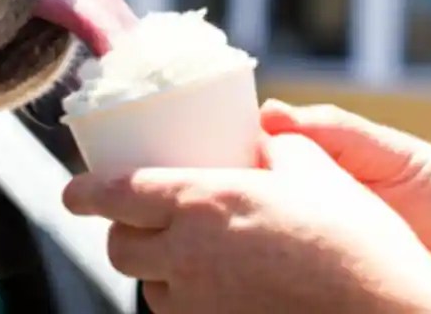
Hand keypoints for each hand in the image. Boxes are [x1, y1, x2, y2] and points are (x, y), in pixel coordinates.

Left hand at [64, 134, 430, 312]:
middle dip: (120, 233)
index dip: (83, 192)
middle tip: (136, 220)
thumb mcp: (316, 173)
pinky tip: (216, 289)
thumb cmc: (358, 241)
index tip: (72, 191)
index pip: (114, 194)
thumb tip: (261, 134)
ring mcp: (201, 303)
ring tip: (186, 254)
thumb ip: (276, 149)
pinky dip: (186, 300)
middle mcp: (188, 255)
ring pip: (150, 288)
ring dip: (157, 269)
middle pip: (121, 248)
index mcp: (202, 201)